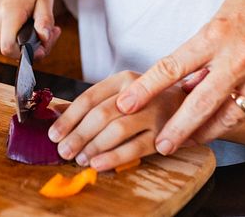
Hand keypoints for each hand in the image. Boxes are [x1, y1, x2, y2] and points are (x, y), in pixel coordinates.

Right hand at [0, 0, 59, 59]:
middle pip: (14, 50)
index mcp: (8, 13)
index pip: (8, 47)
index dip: (26, 54)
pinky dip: (24, 39)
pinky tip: (35, 27)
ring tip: (45, 27)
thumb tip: (44, 40)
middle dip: (37, 47)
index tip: (43, 47)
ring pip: (13, 48)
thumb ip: (44, 21)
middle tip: (54, 32)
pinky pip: (10, 42)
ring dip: (32, 43)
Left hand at [48, 71, 186, 170]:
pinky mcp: (165, 133)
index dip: (69, 118)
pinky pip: (135, 148)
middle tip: (63, 150)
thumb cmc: (148, 100)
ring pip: (116, 130)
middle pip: (101, 114)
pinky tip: (98, 164)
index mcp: (124, 79)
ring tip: (79, 158)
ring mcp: (153, 113)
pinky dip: (113, 157)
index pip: (89, 97)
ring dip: (93, 147)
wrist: (190, 104)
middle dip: (77, 135)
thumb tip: (56, 113)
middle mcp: (139, 93)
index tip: (54, 133)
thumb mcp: (122, 93)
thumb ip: (93, 102)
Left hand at [116, 0, 244, 153]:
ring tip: (188, 141)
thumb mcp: (225, 13)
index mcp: (218, 33)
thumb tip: (189, 81)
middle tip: (160, 145)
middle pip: (200, 103)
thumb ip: (207, 49)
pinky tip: (222, 124)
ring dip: (207, 131)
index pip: (172, 66)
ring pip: (230, 115)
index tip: (126, 103)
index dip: (146, 89)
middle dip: (177, 128)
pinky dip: (236, 117)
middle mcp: (240, 56)